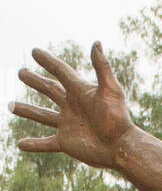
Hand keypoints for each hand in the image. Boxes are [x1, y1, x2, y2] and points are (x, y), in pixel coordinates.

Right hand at [10, 44, 136, 169]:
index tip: (35, 52)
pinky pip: (46, 143)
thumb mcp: (110, 90)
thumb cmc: (118, 119)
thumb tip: (96, 42)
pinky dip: (33, 144)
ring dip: (27, 111)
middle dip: (35, 82)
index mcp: (80, 92)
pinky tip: (20, 145)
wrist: (121, 148)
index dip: (48, 61)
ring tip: (11, 106)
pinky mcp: (67, 142)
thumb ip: (102, 67)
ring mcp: (68, 124)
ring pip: (43, 116)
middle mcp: (72, 106)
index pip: (60, 71)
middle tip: (21, 73)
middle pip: (49, 90)